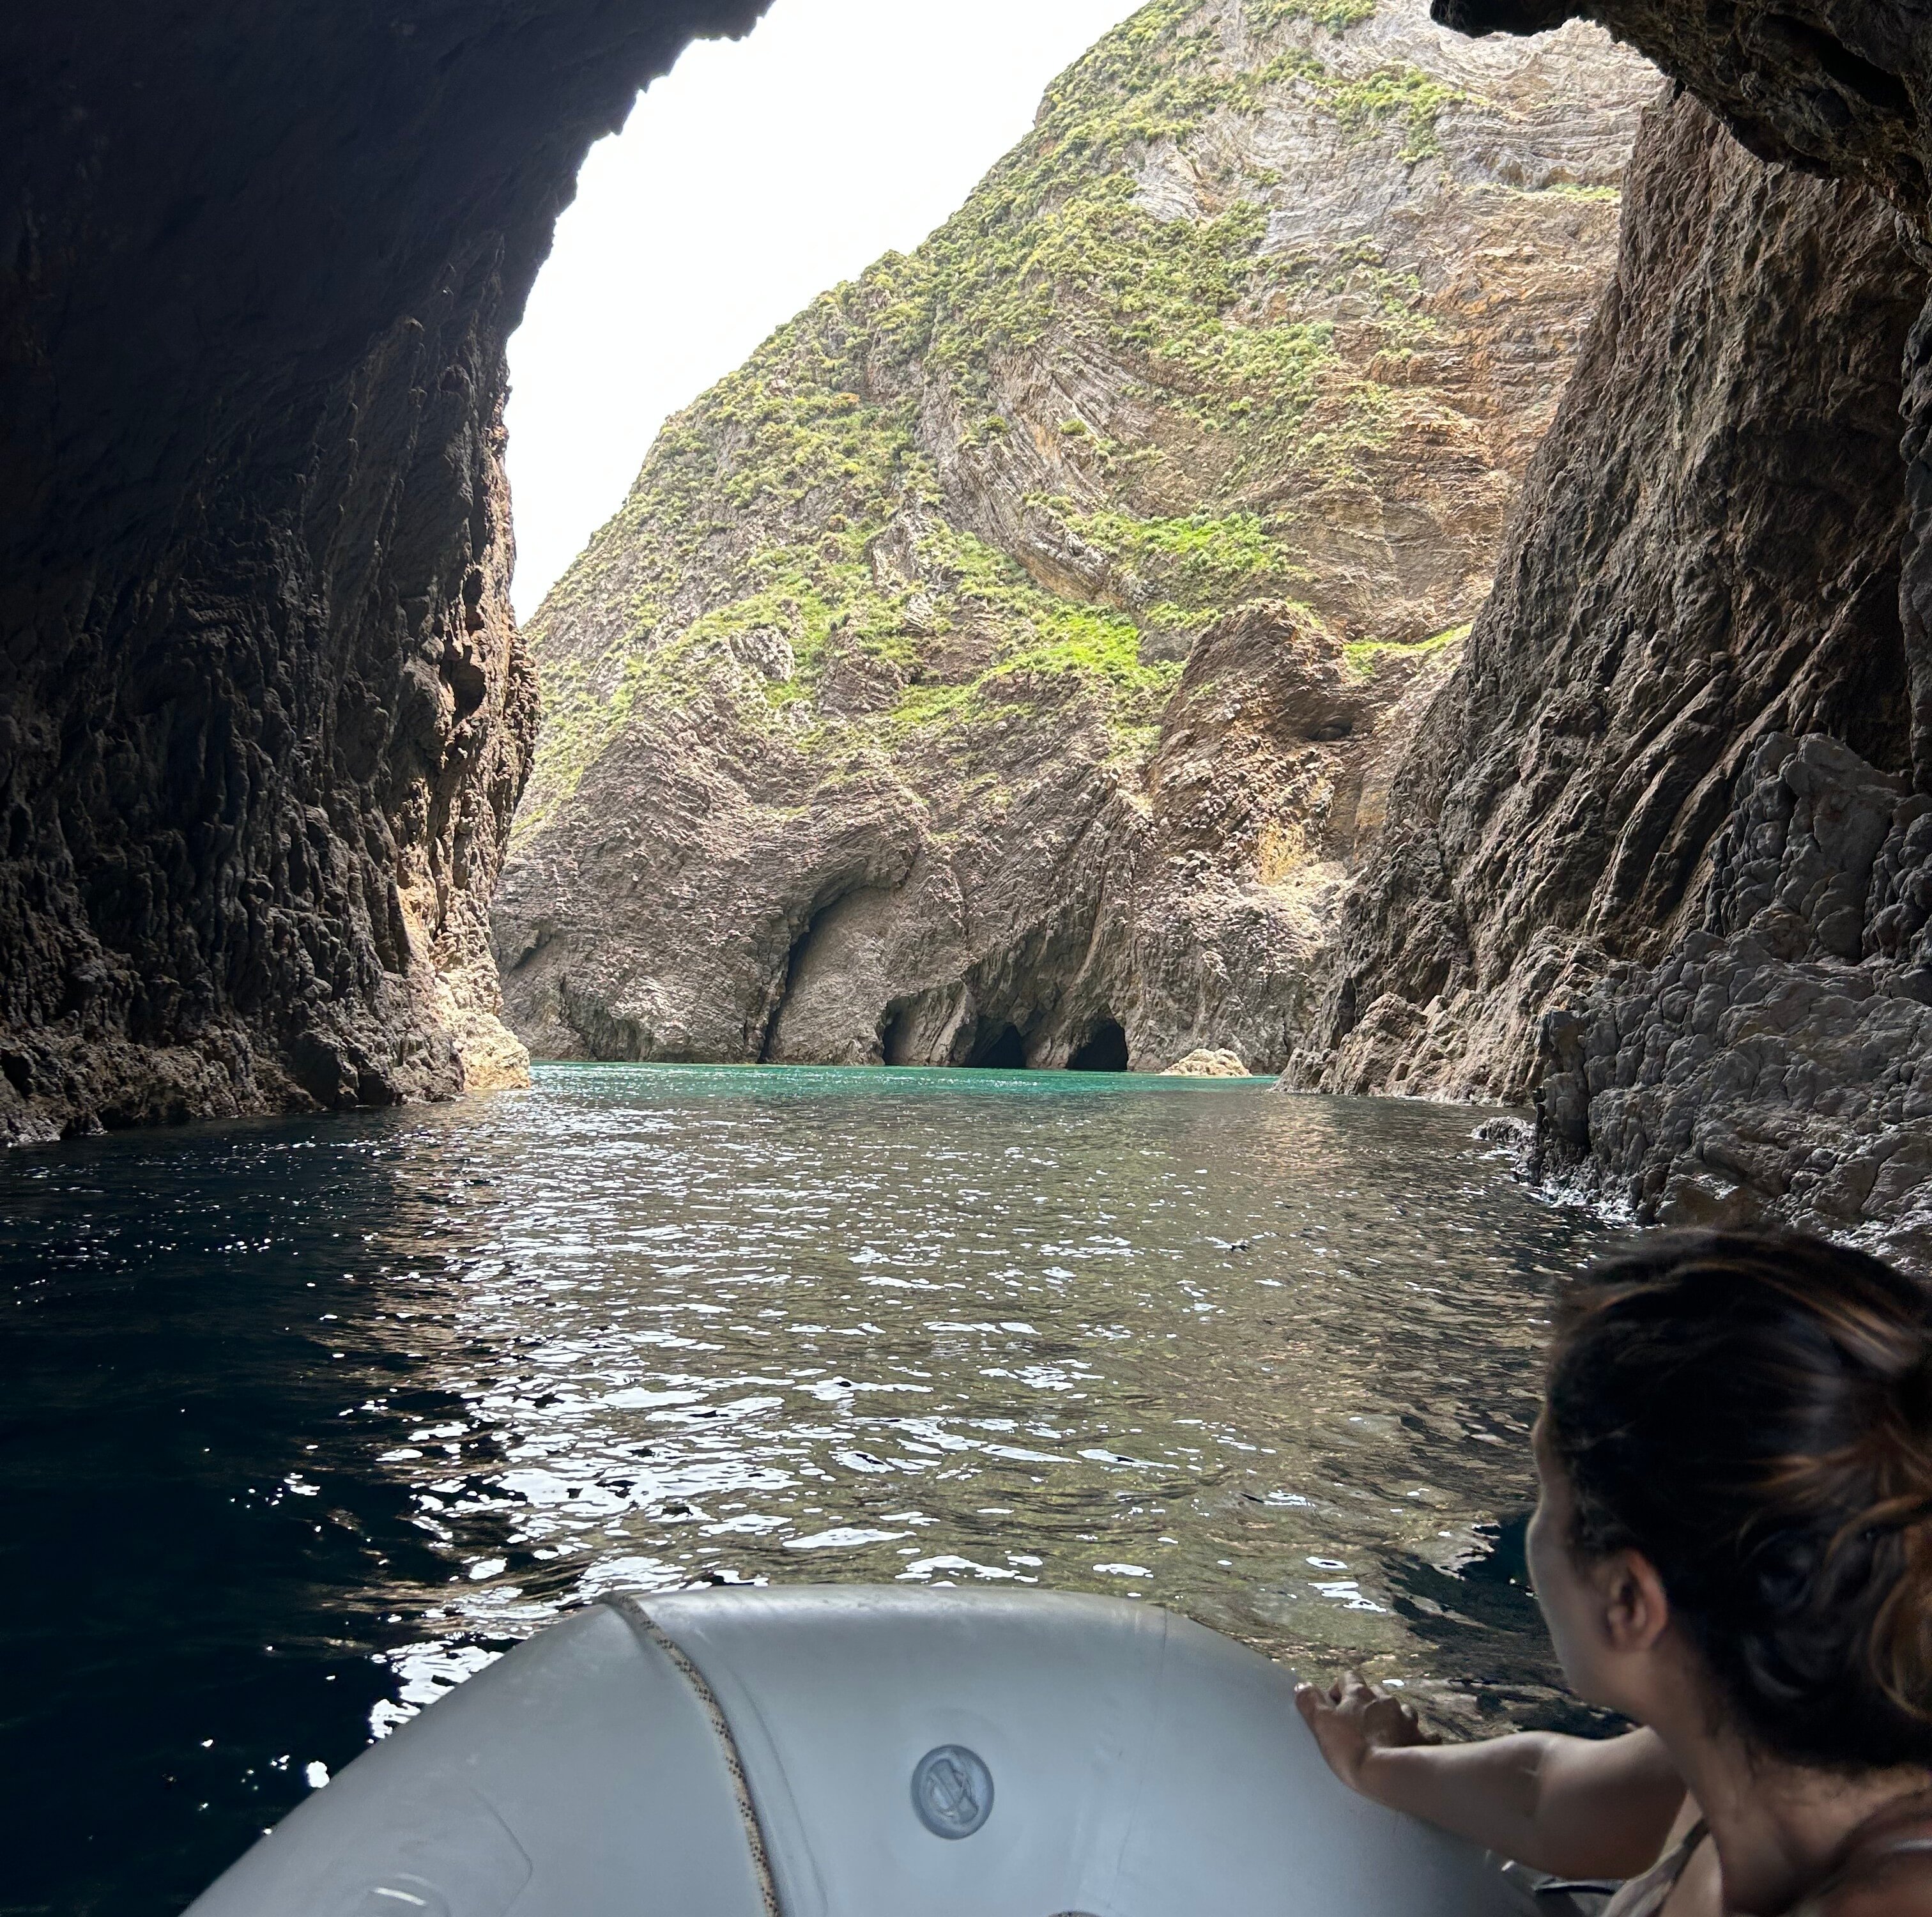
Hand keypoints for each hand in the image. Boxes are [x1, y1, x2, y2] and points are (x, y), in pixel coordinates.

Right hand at [1295, 1671, 1439, 1797]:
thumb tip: (1301, 1686)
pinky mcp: (1422, 1738)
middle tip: (1358, 1722)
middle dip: (1367, 1701)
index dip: (1340, 1688)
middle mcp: (1385, 1700)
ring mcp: (1406, 1718)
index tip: (1334, 1705)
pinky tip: (1413, 1743)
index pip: (1349, 1678)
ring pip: (1399, 1708)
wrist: (1391, 1774)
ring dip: (1391, 1715)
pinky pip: (1422, 1732)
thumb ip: (1310, 1702)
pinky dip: (1416, 1735)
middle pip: (1375, 1691)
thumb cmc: (1352, 1750)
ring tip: (1384, 1732)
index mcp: (1359, 1695)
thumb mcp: (1322, 1725)